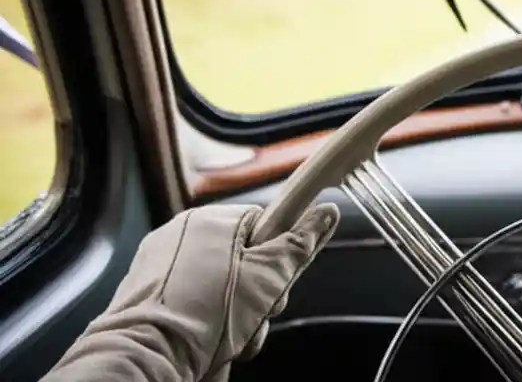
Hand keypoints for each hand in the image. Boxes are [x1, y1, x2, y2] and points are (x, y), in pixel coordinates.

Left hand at [44, 203, 337, 381]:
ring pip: (219, 284)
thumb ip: (300, 243)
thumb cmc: (205, 318)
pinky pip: (191, 300)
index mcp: (211, 220)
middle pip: (243, 257)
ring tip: (232, 337)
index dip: (280, 256)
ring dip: (235, 314)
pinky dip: (204, 321)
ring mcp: (159, 264)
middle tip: (258, 314)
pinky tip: (208, 341)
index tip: (281, 280)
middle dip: (258, 293)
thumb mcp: (269, 278)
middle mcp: (181, 234)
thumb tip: (327, 211)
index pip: (264, 223)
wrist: (147, 358)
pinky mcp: (145, 293)